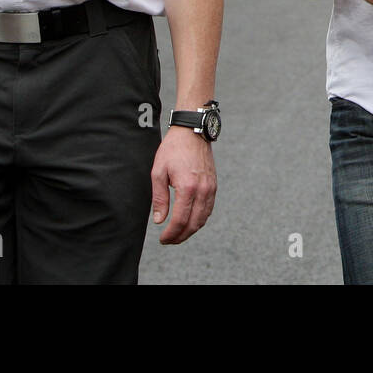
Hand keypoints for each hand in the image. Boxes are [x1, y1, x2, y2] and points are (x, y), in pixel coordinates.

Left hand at [150, 127, 216, 244]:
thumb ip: (159, 198)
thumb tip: (159, 220)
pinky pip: (209, 209)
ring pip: (203, 218)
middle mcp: (202, 190)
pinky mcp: (213, 185)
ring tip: (178, 233)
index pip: (180, 220)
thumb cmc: (173, 149)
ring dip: (191, 230)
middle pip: (194, 224)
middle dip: (181, 236)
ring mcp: (210, 188)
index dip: (171, 234)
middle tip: (169, 240)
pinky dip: (199, 219)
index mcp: (187, 187)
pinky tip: (189, 220)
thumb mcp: (158, 172)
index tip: (163, 239)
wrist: (193, 132)